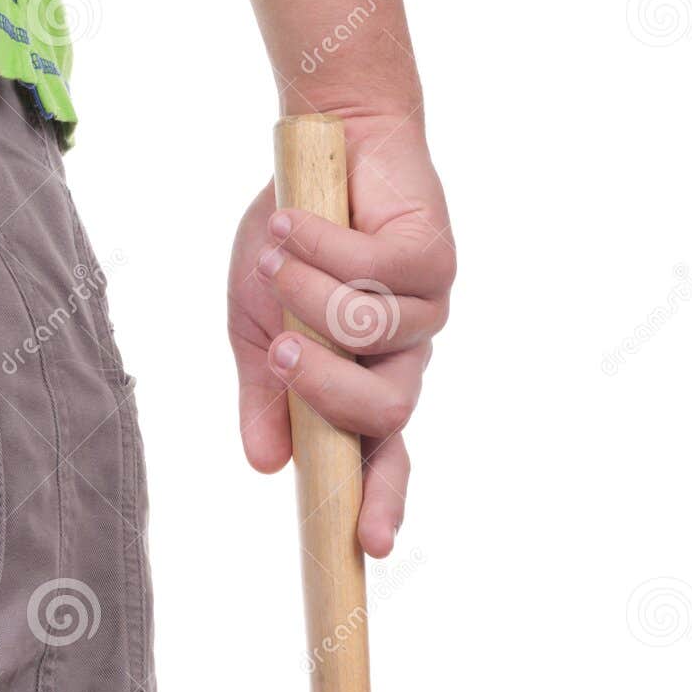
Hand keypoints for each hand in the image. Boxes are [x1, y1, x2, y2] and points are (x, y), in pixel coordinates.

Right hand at [228, 111, 454, 558]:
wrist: (317, 144)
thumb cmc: (289, 241)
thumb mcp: (256, 328)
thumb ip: (264, 395)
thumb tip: (265, 468)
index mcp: (360, 382)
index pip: (382, 456)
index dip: (380, 501)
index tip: (369, 546)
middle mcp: (401, 356)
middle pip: (388, 412)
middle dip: (325, 386)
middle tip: (282, 350)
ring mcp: (425, 308)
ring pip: (372, 333)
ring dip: (309, 293)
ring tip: (280, 253)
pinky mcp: (435, 256)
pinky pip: (375, 271)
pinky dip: (322, 246)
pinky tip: (299, 222)